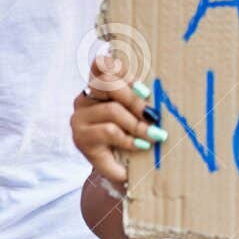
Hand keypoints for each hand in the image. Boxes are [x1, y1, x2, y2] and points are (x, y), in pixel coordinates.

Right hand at [71, 54, 166, 185]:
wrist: (121, 174)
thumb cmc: (132, 140)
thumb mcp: (137, 115)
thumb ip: (140, 99)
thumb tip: (158, 92)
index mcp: (98, 88)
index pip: (101, 65)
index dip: (120, 69)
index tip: (143, 89)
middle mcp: (85, 100)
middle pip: (106, 82)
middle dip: (135, 99)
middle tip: (154, 115)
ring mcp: (80, 119)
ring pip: (112, 110)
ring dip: (137, 124)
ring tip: (154, 135)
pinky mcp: (81, 139)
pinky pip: (110, 131)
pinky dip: (129, 139)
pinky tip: (140, 145)